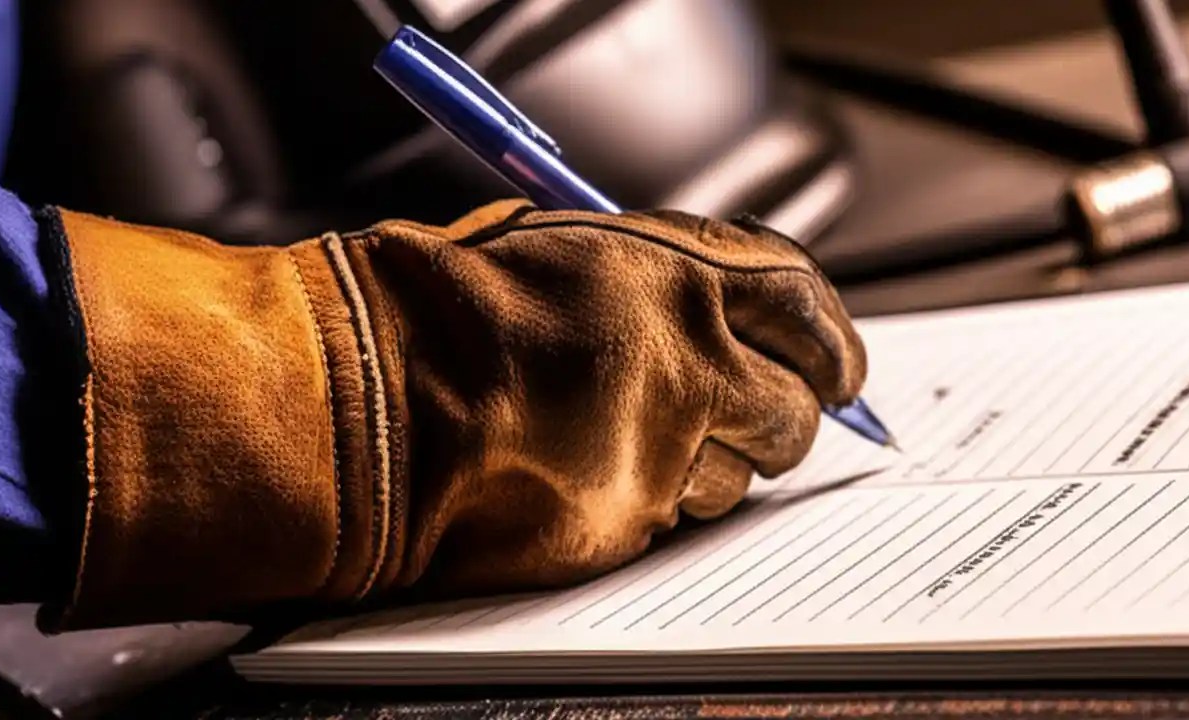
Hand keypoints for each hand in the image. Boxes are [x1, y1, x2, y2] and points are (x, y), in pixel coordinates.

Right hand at [378, 202, 867, 595]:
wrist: (353, 400)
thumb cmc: (438, 311)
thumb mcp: (569, 252)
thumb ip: (667, 283)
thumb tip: (741, 321)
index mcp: (671, 275)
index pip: (804, 307)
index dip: (829, 340)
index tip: (836, 364)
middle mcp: (681, 363)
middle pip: (796, 409)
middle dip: (780, 418)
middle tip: (748, 416)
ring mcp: (655, 455)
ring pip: (736, 480)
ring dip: (700, 467)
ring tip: (612, 439)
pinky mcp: (620, 528)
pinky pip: (669, 526)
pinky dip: (642, 506)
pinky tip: (577, 476)